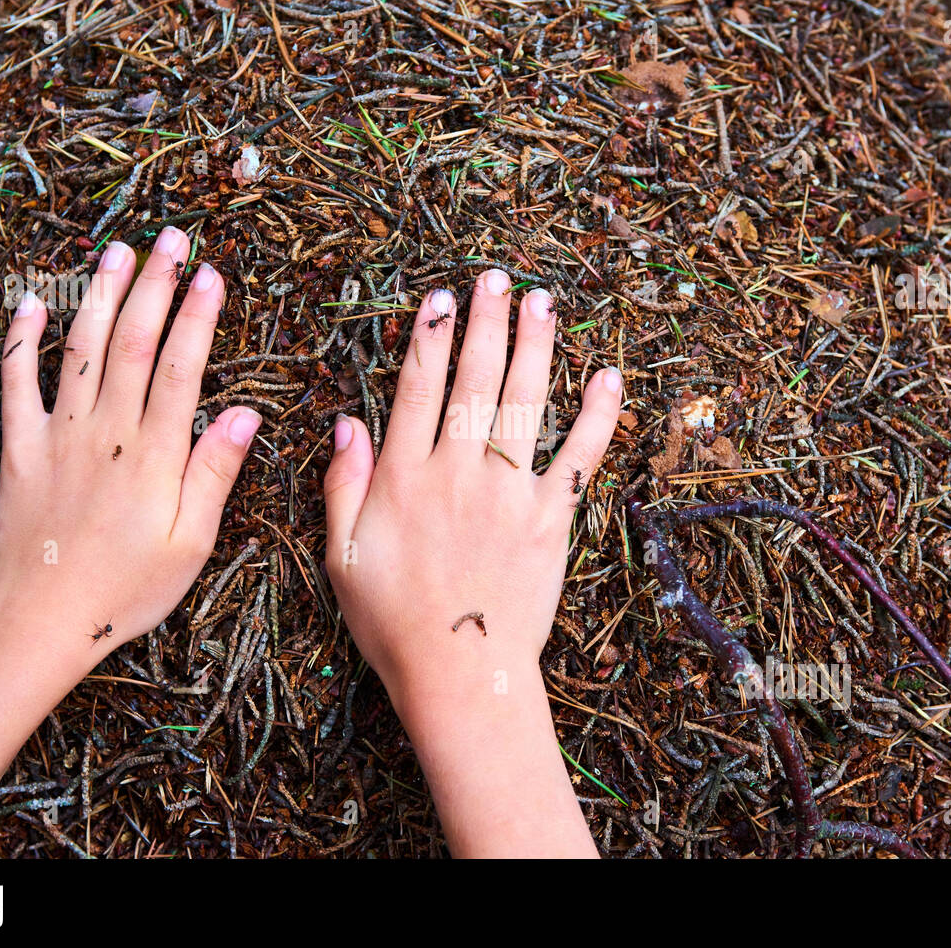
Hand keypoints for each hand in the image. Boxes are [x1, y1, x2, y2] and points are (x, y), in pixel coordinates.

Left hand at [0, 226, 258, 674]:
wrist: (41, 621)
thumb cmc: (126, 591)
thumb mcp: (190, 544)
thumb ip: (214, 473)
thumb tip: (245, 413)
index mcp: (153, 454)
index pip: (180, 366)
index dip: (198, 315)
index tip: (212, 274)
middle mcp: (106, 432)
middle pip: (132, 342)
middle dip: (155, 284)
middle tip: (172, 238)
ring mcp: (59, 436)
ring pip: (80, 349)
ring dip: (101, 296)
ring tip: (117, 251)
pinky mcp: (21, 450)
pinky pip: (16, 385)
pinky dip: (22, 341)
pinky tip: (33, 304)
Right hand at [323, 267, 621, 855]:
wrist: (458, 672)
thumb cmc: (392, 623)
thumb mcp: (341, 557)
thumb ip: (343, 485)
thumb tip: (346, 423)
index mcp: (404, 476)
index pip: (417, 387)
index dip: (428, 336)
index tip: (439, 298)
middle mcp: (457, 470)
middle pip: (474, 379)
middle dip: (486, 322)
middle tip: (497, 277)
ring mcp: (508, 491)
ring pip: (524, 401)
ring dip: (536, 345)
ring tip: (544, 300)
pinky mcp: (550, 518)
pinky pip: (578, 457)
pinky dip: (597, 416)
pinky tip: (609, 377)